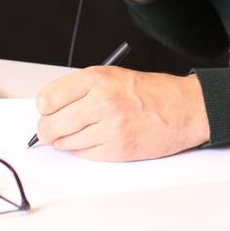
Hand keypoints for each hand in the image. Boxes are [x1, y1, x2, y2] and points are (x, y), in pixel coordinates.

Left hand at [33, 66, 209, 160]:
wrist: (185, 108)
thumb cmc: (151, 92)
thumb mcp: (113, 76)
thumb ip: (81, 89)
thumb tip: (50, 108)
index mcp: (98, 78)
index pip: (48, 98)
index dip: (44, 107)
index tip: (48, 110)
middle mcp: (102, 102)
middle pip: (50, 125)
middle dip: (47, 130)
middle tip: (52, 129)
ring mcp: (110, 128)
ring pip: (65, 142)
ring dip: (67, 140)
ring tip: (83, 130)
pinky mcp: (117, 150)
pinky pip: (83, 154)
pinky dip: (84, 150)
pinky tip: (98, 138)